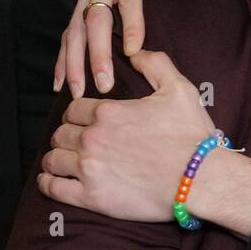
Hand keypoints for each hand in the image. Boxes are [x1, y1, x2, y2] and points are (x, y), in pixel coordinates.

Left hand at [39, 50, 215, 220]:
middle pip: (61, 133)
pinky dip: (48, 183)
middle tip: (78, 143)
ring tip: (65, 162)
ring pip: (53, 159)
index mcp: (108, 112)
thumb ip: (155, 64)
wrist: (202, 180)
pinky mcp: (91, 197)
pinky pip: (53, 187)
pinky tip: (53, 180)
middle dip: (68, 136)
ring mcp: (89, 169)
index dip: (78, 115)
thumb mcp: (180, 90)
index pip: (73, 109)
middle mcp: (93, 138)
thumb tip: (135, 52)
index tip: (84, 122)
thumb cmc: (192, 137)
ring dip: (57, 158)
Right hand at [55, 0, 220, 98]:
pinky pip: (71, 29)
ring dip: (73, 61)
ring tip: (77, 93)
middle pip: (95, 17)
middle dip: (96, 52)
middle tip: (104, 84)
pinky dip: (63, 56)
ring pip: (76, 27)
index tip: (134, 50)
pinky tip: (60, 82)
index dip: (131, 22)